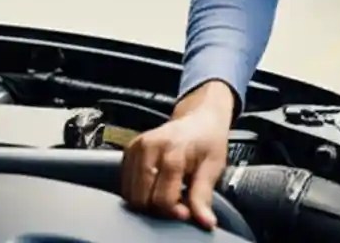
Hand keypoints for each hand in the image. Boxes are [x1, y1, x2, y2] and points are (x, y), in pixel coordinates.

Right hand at [120, 80, 233, 228]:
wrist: (199, 117)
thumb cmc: (208, 140)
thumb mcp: (213, 166)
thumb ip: (203, 195)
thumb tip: (205, 222)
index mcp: (172, 151)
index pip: (162, 198)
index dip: (175, 211)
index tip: (186, 211)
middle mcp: (149, 147)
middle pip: (142, 198)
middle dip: (159, 207)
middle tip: (177, 201)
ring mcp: (136, 148)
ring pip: (131, 194)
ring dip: (148, 200)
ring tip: (167, 191)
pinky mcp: (129, 150)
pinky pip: (126, 184)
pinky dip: (139, 191)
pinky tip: (156, 184)